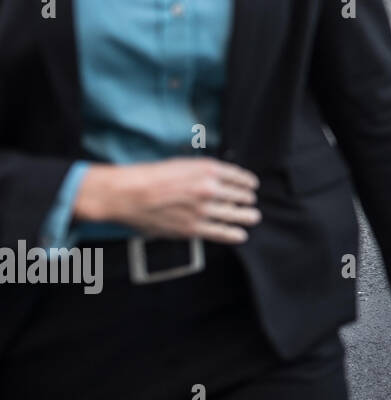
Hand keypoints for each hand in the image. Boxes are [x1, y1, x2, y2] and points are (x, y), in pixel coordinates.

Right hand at [74, 159, 259, 242]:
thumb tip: (221, 180)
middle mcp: (210, 189)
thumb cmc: (151, 177)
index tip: (251, 186)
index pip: (240, 178)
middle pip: (243, 197)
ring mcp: (203, 210)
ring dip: (248, 216)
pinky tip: (241, 235)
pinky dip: (235, 234)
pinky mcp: (193, 228)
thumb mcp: (183, 164)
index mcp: (209, 170)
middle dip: (248, 200)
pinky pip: (222, 232)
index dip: (249, 183)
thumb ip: (204, 172)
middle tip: (250, 202)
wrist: (128, 194)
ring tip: (252, 217)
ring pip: (238, 215)